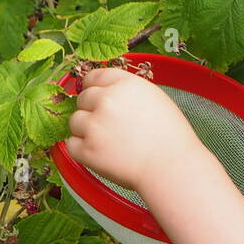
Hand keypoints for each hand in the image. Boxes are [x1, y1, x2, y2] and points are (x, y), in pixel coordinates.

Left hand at [65, 68, 201, 193]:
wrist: (171, 168)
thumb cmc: (170, 138)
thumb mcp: (156, 100)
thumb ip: (128, 91)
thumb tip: (106, 92)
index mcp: (126, 84)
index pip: (96, 76)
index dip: (93, 87)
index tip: (95, 97)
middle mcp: (107, 100)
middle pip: (83, 98)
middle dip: (91, 111)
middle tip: (109, 127)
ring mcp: (95, 125)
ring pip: (75, 121)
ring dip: (85, 131)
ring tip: (108, 143)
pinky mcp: (87, 149)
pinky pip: (72, 145)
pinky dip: (82, 150)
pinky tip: (100, 155)